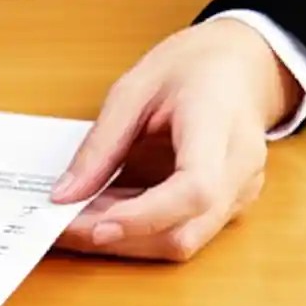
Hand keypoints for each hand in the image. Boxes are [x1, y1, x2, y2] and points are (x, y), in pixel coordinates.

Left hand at [50, 18, 303, 260]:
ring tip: (79, 219)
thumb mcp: (134, 89)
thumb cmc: (193, 67)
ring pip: (183, 241)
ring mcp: (241, 191)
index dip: (145, 216)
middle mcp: (241, 166)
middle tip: (63, 226)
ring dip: (126, 240)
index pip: (195, 188)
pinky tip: (108, 214)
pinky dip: (140, 233)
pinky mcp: (229, 206)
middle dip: (119, 237)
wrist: (242, 64)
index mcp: (220, 123)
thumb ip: (100, 144)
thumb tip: (64, 195)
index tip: (96, 226)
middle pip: (186, 230)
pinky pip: (184, 232)